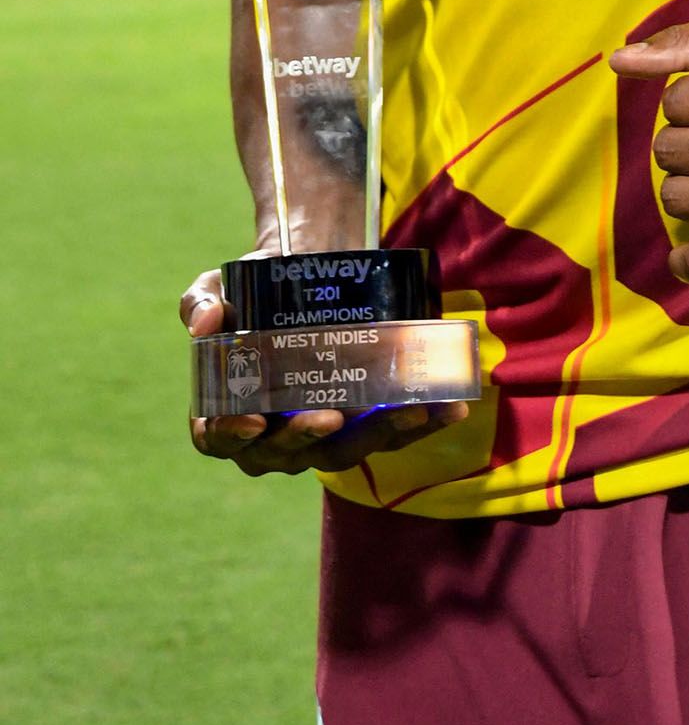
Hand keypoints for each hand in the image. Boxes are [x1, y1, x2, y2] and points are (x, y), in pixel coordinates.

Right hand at [180, 266, 470, 476]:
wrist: (307, 271)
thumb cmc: (254, 291)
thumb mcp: (218, 288)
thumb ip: (202, 302)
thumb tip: (207, 321)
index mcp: (230, 411)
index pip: (219, 438)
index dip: (230, 436)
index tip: (250, 420)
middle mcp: (274, 434)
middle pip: (285, 454)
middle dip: (306, 439)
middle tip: (328, 417)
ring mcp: (323, 433)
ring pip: (345, 452)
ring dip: (378, 435)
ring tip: (408, 411)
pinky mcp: (366, 422)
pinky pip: (392, 433)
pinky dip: (422, 424)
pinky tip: (450, 408)